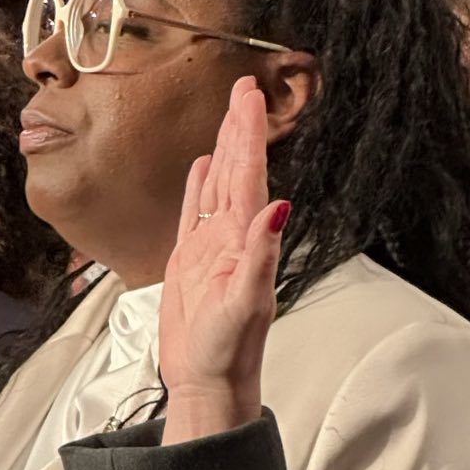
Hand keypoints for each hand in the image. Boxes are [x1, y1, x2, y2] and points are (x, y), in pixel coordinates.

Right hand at [159, 79, 289, 441]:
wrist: (209, 382)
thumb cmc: (229, 351)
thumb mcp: (246, 302)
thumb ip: (260, 254)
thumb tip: (278, 208)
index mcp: (246, 240)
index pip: (248, 176)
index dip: (248, 135)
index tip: (250, 97)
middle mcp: (232, 238)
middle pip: (235, 171)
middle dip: (239, 129)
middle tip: (243, 87)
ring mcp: (212, 248)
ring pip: (217, 185)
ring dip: (222, 149)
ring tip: (228, 115)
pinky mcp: (191, 261)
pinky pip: (194, 214)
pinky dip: (198, 187)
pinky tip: (201, 166)